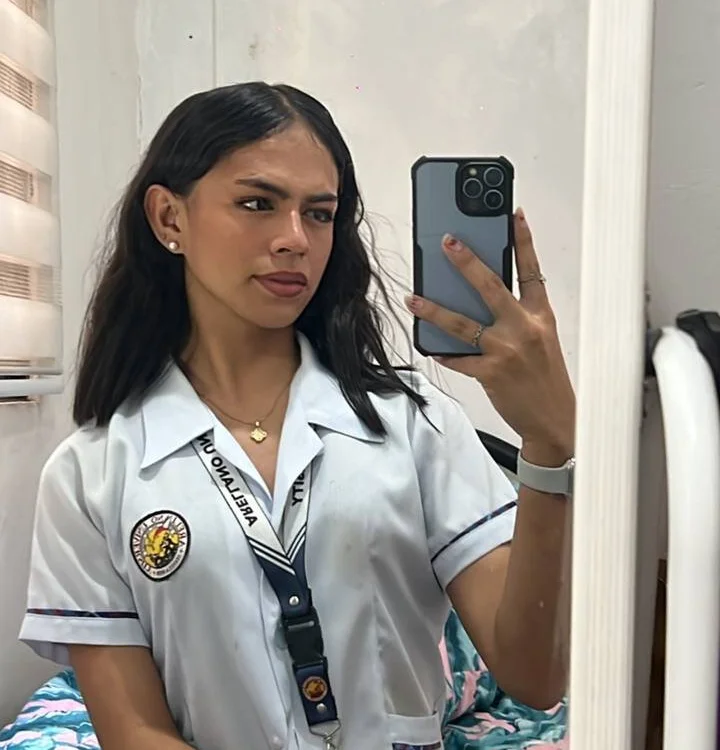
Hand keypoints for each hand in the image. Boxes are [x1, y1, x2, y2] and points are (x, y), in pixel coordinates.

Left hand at [405, 209, 574, 456]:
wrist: (555, 420)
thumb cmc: (547, 378)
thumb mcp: (543, 339)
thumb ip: (519, 316)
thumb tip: (484, 299)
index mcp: (541, 316)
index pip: (532, 271)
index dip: (524, 240)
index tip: (513, 214)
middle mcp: (524, 328)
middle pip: (491, 286)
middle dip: (466, 262)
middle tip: (446, 242)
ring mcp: (507, 351)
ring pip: (463, 323)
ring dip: (434, 309)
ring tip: (413, 298)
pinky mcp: (491, 373)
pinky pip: (459, 359)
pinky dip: (444, 353)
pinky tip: (432, 347)